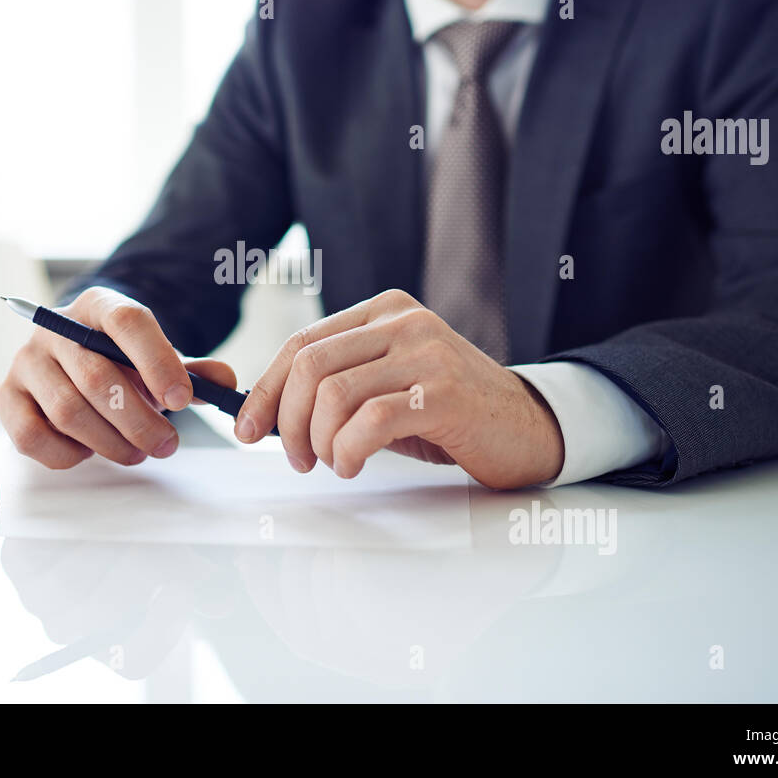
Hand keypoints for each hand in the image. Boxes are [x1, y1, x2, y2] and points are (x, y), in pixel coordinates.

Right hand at [0, 286, 235, 468]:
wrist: (71, 358)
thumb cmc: (120, 362)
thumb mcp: (158, 360)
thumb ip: (191, 371)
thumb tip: (224, 380)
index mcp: (98, 306)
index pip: (128, 322)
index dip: (159, 361)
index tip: (184, 400)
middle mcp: (55, 328)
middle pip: (97, 377)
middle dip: (140, 420)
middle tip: (167, 445)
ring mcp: (25, 362)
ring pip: (68, 411)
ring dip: (110, 442)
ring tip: (137, 452)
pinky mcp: (7, 398)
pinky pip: (33, 436)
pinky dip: (69, 453)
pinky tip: (91, 450)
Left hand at [234, 289, 564, 488]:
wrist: (530, 428)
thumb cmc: (450, 414)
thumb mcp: (387, 385)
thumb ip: (337, 385)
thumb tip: (265, 412)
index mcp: (384, 312)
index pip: (302, 344)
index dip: (265, 389)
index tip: (246, 429)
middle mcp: (404, 322)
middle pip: (309, 365)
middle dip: (286, 420)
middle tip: (295, 457)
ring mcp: (426, 354)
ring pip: (333, 393)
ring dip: (318, 441)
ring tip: (333, 462)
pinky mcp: (445, 394)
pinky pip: (369, 421)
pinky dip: (347, 451)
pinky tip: (353, 465)